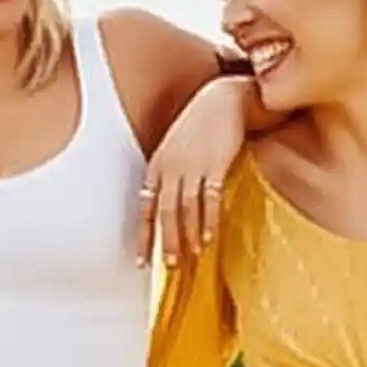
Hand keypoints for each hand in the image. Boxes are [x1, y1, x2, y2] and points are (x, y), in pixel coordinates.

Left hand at [137, 76, 257, 266]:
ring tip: (192, 255)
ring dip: (189, 235)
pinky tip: (209, 237)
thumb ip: (169, 177)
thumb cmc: (200, 127)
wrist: (224, 100)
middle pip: (165, 213)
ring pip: (186, 209)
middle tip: (171, 265)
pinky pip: (209, 199)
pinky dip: (209, 220)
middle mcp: (170, 168)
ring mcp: (192, 166)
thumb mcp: (174, 150)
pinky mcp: (215, 164)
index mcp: (157, 167)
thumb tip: (169, 210)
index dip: (143, 237)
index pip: (144, 209)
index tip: (142, 262)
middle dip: (167, 242)